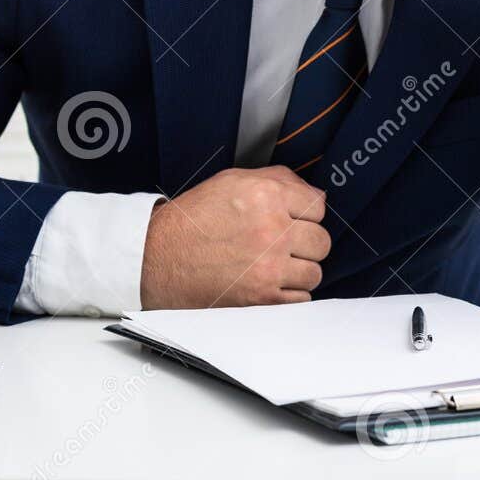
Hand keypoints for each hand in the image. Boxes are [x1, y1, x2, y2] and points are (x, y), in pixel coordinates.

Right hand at [139, 165, 329, 308]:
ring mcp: (269, 266)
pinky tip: (269, 283)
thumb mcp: (231, 181)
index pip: (318, 206)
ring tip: (275, 265)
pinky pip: (301, 298)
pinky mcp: (262, 297)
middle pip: (322, 241)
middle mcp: (272, 229)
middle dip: (306, 243)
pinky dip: (289, 294)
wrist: (157, 258)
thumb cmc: (191, 221)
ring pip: (315, 272)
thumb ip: (277, 180)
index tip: (296, 220)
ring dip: (299, 271)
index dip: (306, 214)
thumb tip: (314, 193)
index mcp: (266, 195)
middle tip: (285, 245)